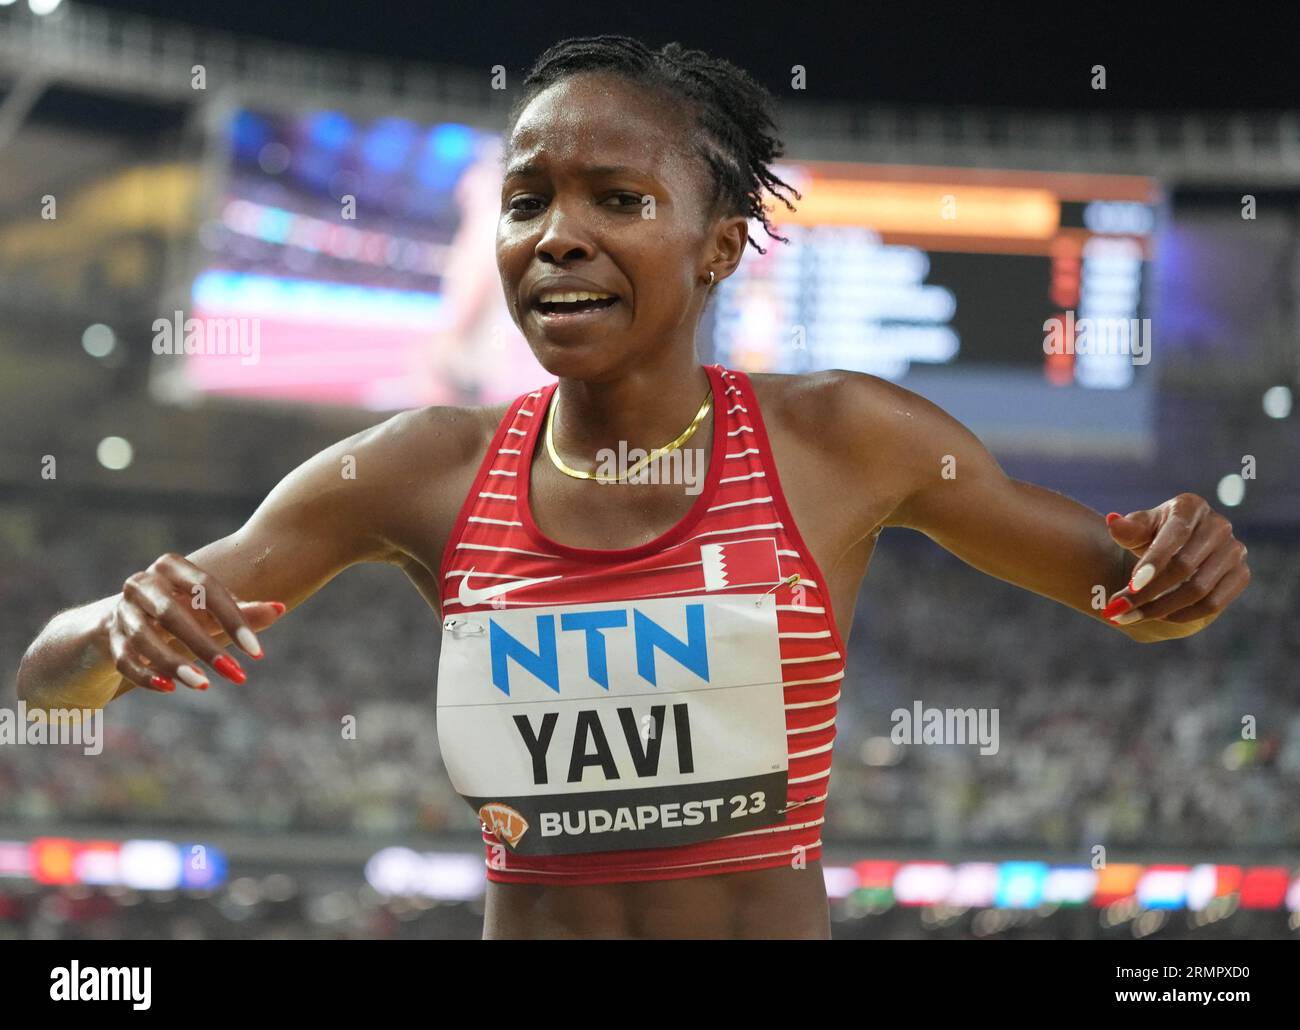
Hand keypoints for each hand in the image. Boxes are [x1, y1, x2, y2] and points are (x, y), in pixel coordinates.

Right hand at [103, 553, 285, 692]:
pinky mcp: (107, 638)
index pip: (206, 589)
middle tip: (237, 675)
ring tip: (204, 685)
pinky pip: (124, 659)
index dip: (234, 620)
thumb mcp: (211, 610)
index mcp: (171, 567)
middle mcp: (141, 584)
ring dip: (175, 664)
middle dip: (205, 646)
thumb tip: (280, 609)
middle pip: (172, 613)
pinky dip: (146, 674)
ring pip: (144, 638)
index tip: (257, 653)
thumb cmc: (182, 610)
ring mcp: (121, 611)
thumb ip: (242, 612)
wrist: (128, 618)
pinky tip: (170, 688)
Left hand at [1101, 493, 1249, 628]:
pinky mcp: (1241, 574)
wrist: (1182, 545)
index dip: (1152, 563)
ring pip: (1198, 590)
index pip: (1174, 536)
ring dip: (1161, 608)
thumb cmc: (1155, 534)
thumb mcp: (1139, 528)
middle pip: (1184, 567)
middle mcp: (1219, 526)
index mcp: (1191, 507)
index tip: (1130, 587)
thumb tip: (1114, 522)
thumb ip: (1127, 528)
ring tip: (1130, 616)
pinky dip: (1184, 615)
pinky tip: (1160, 617)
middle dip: (1148, 592)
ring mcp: (1234, 550)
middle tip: (1117, 609)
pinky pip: (1214, 603)